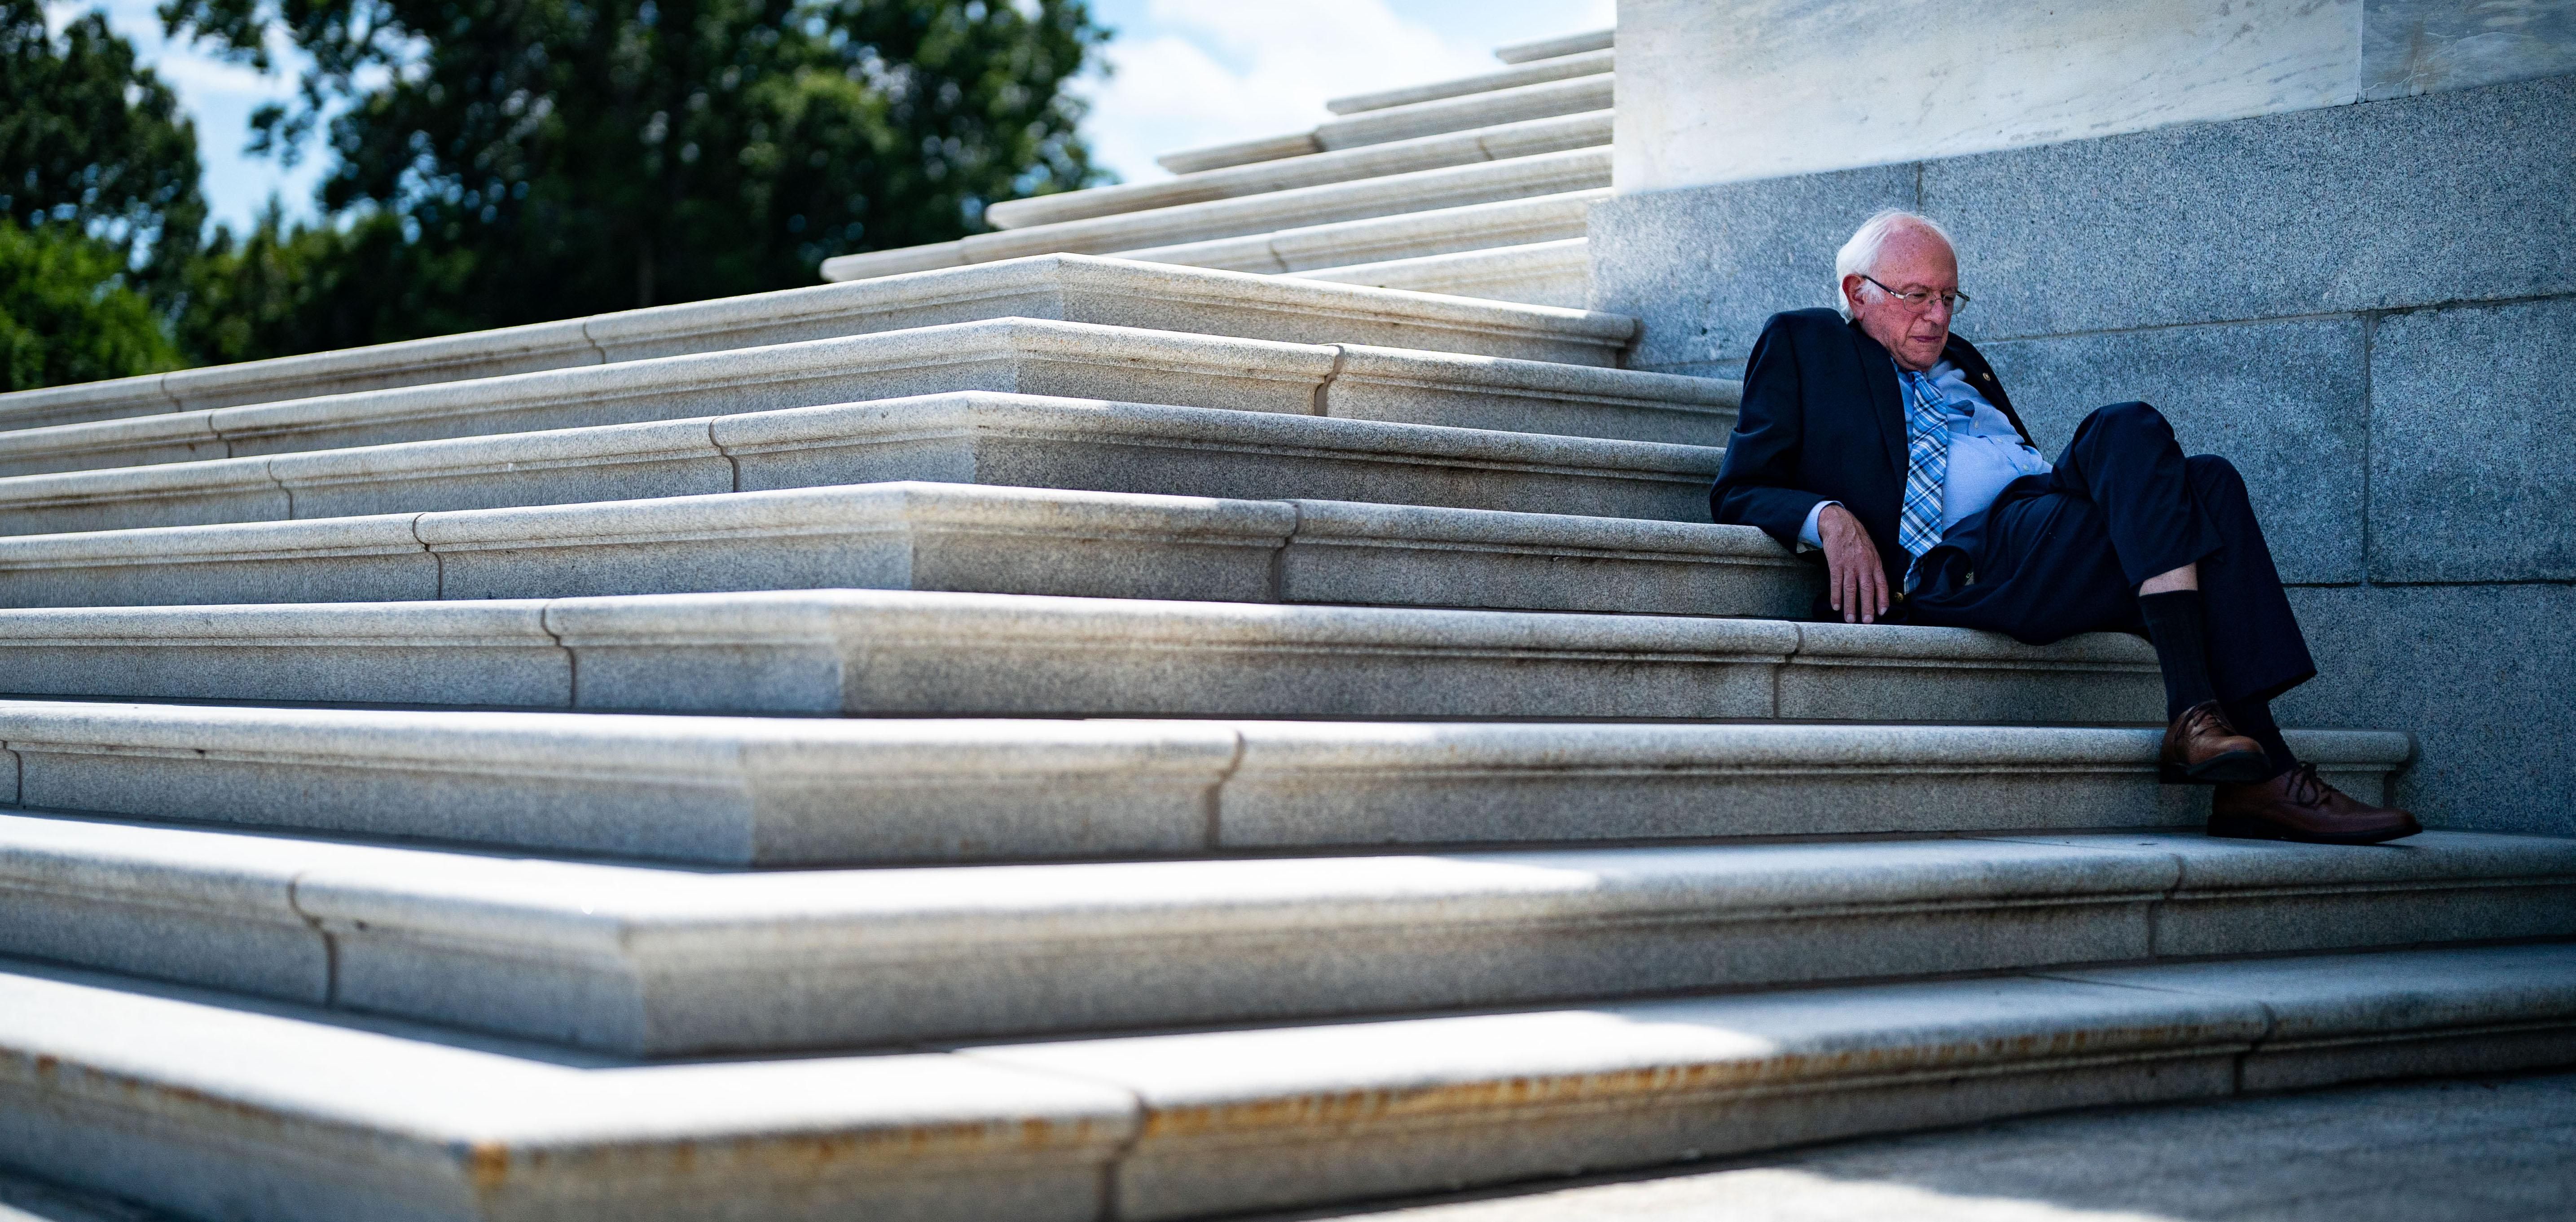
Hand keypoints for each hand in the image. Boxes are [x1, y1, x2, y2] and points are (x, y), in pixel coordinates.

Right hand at [1815, 504, 1889, 623]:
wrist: (1840, 523)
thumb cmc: (1856, 538)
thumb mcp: (1871, 550)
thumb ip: (1874, 567)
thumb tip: (1876, 585)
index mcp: (1875, 562)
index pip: (1882, 584)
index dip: (1883, 599)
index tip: (1883, 612)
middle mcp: (1864, 565)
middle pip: (1867, 589)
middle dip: (1868, 607)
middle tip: (1867, 622)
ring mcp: (1850, 564)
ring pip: (1851, 589)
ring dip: (1851, 606)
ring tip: (1850, 619)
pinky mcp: (1836, 563)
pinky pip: (1836, 582)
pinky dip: (1836, 595)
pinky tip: (1835, 605)